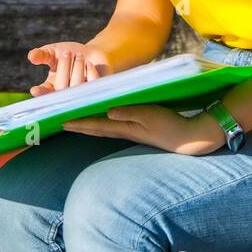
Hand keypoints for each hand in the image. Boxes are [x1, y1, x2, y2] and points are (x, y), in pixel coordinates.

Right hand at [26, 42, 111, 95]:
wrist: (93, 53)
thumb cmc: (70, 53)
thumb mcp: (53, 52)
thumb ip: (42, 54)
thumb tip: (31, 56)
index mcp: (51, 88)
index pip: (43, 94)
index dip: (40, 93)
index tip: (34, 90)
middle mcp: (65, 95)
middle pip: (61, 87)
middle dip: (64, 67)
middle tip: (67, 53)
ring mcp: (80, 96)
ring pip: (76, 87)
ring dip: (77, 67)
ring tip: (79, 56)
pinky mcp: (96, 93)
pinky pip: (92, 85)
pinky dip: (90, 71)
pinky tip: (90, 64)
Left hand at [63, 105, 226, 155]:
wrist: (189, 139)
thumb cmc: (170, 125)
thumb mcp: (150, 115)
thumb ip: (129, 113)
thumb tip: (108, 112)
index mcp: (125, 128)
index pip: (97, 126)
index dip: (79, 123)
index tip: (62, 122)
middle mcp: (125, 131)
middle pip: (96, 129)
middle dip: (79, 126)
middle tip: (61, 123)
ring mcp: (132, 132)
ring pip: (104, 128)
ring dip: (89, 125)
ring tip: (76, 121)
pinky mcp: (139, 130)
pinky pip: (115, 126)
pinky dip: (103, 123)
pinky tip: (102, 120)